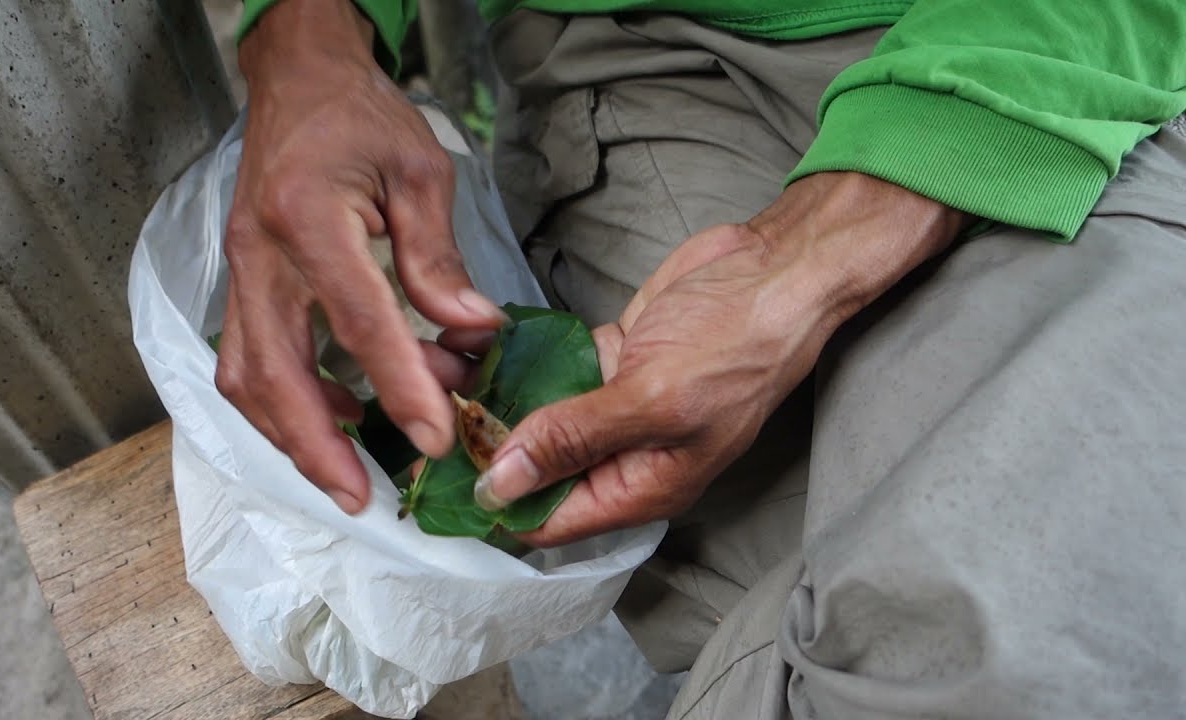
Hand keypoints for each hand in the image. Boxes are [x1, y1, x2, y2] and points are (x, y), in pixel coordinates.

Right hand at [215, 0, 505, 513]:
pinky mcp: (242, 282)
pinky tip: (338, 415)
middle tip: (360, 498)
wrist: (297, 80)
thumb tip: (470, 331)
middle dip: (314, 446)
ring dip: (292, 436)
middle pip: (272, 372)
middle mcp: (261, 254)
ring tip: (347, 474)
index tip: (433, 435)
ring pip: (246, 376)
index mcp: (309, 218)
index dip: (397, 385)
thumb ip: (439, 258)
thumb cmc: (360, 117)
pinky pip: (247, 359)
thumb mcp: (419, 172)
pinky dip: (285, 403)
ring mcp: (240, 271)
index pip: (357, 322)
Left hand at [473, 172, 968, 545]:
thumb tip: (502, 484)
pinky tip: (469, 338)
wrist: (775, 268)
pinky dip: (513, 357)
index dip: (491, 502)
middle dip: (476, 441)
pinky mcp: (607, 359)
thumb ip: (576, 439)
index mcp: (639, 486)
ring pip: (533, 415)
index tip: (433, 469)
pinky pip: (548, 370)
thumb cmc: (738, 343)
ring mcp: (611, 404)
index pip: (547, 520)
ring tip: (429, 361)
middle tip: (417, 402)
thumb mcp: (656, 398)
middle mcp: (620, 454)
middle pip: (531, 468)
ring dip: (486, 394)